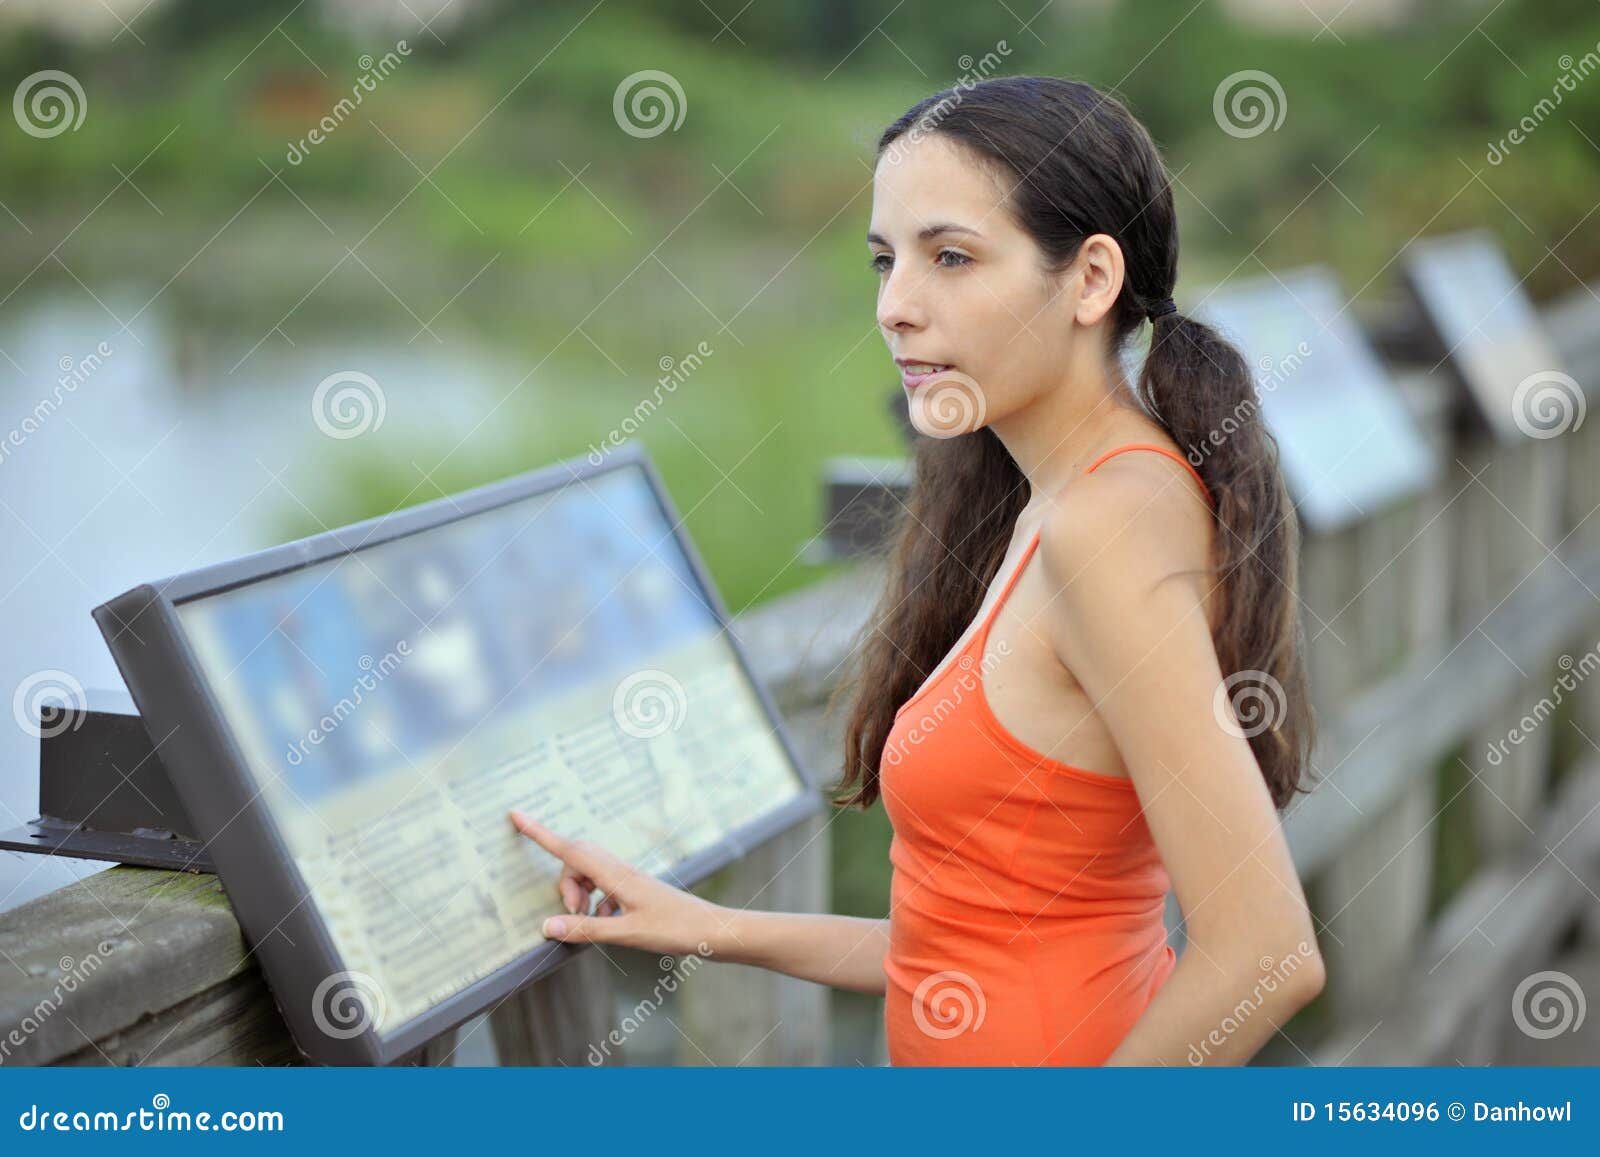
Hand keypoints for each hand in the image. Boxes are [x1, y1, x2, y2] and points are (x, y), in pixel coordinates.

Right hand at [508, 809, 723, 957]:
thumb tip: (547, 927)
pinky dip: (595, 904)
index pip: (570, 850)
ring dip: (580, 896)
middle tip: (575, 915)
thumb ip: (586, 930)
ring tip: (592, 922)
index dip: (540, 833)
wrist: (713, 930)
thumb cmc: (676, 930)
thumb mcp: (627, 934)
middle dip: (564, 884)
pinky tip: (609, 924)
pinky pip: (603, 888)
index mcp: (616, 875)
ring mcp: (628, 878)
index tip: (516, 814)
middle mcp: (621, 871)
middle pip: (575, 861)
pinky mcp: (635, 889)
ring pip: (588, 875)